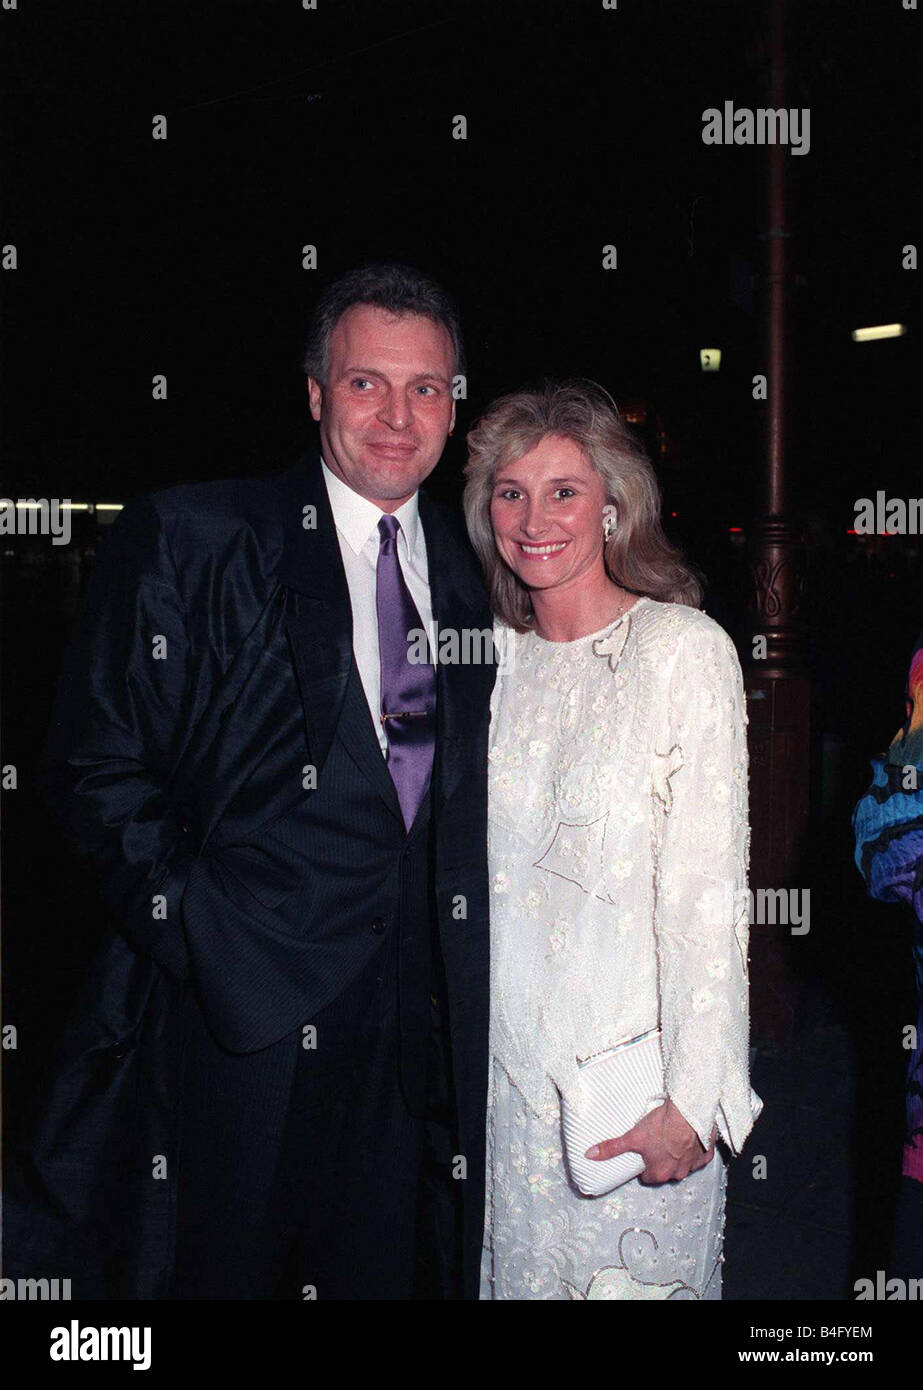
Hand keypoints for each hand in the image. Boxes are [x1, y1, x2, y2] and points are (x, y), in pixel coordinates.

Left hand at [585, 1098, 715, 1183]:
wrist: (687, 1115)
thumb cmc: (661, 1127)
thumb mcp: (632, 1137)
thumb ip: (611, 1148)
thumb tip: (590, 1155)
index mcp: (659, 1172)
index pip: (648, 1176)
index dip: (644, 1166)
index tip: (642, 1155)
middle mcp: (677, 1173)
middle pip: (666, 1172)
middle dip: (662, 1161)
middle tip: (657, 1143)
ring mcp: (693, 1165)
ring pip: (683, 1165)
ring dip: (679, 1155)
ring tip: (672, 1138)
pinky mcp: (706, 1154)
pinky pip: (700, 1156)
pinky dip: (695, 1149)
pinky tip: (690, 1138)